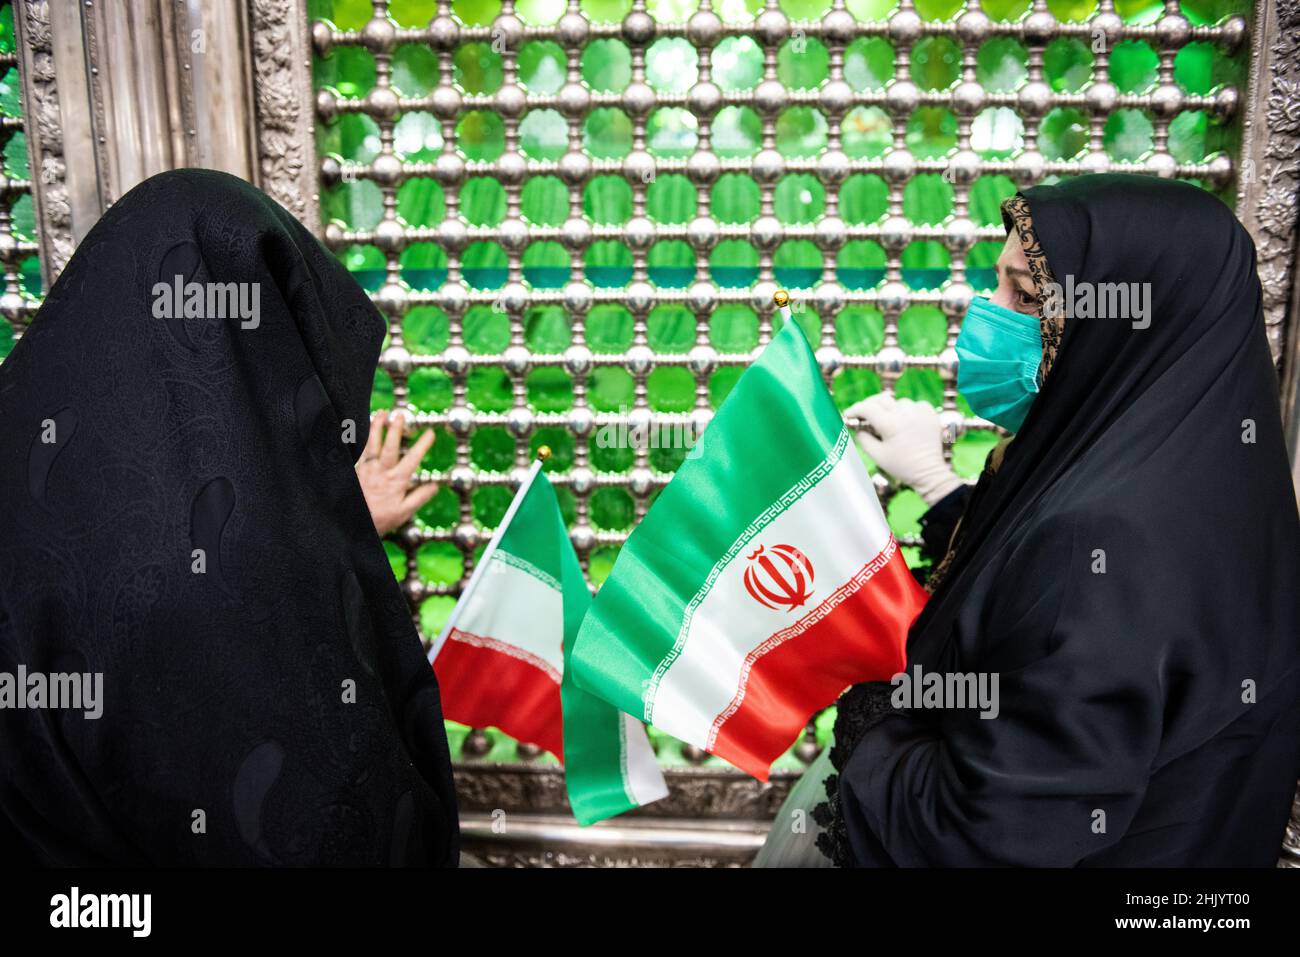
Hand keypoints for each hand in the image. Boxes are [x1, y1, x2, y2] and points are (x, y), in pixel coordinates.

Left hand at [357, 410, 437, 534]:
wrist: (355, 524)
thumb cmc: (380, 519)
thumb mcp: (404, 512)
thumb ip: (420, 497)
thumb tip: (435, 486)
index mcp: (396, 481)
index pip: (412, 459)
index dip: (422, 445)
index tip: (430, 432)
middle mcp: (382, 472)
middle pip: (389, 446)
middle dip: (395, 429)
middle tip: (400, 415)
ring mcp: (367, 470)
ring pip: (372, 445)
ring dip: (376, 427)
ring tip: (381, 413)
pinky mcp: (357, 471)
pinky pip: (361, 451)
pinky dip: (363, 439)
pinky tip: (365, 430)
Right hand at [843, 394, 962, 505]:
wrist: (929, 472)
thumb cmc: (901, 466)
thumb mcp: (876, 455)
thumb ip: (863, 438)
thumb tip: (857, 426)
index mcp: (891, 425)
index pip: (867, 408)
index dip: (855, 409)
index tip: (848, 414)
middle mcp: (906, 414)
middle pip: (881, 399)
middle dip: (869, 405)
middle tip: (864, 415)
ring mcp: (920, 412)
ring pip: (898, 402)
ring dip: (890, 409)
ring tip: (890, 422)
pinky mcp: (931, 413)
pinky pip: (915, 404)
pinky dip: (908, 410)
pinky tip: (906, 421)